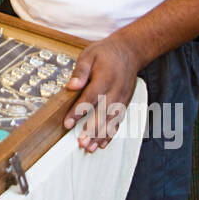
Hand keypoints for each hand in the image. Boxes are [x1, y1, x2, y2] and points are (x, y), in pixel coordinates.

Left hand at [63, 34, 141, 150]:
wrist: (130, 52)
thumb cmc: (106, 53)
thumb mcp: (89, 54)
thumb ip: (80, 70)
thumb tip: (71, 86)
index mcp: (105, 78)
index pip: (90, 97)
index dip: (79, 111)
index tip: (68, 123)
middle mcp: (116, 90)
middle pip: (103, 113)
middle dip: (92, 129)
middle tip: (81, 143)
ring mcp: (122, 98)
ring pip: (112, 120)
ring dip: (101, 136)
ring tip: (89, 148)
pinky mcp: (125, 103)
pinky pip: (118, 121)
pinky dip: (111, 134)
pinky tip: (102, 144)